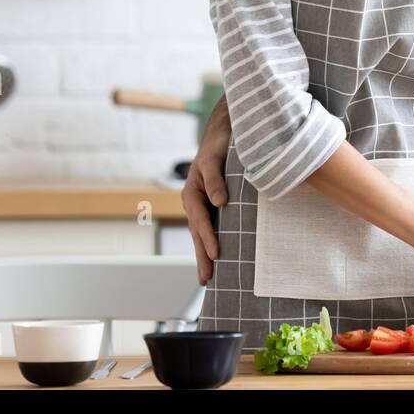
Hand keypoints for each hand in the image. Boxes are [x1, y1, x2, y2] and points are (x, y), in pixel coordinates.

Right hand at [182, 138, 229, 285]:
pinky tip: (216, 256)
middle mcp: (195, 201)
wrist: (222, 133)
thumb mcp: (215, 159)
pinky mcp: (211, 205)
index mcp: (192, 192)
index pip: (200, 220)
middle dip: (202, 257)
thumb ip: (215, 180)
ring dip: (205, 254)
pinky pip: (210, 227)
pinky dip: (211, 242)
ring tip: (208, 278)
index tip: (216, 255)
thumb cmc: (219, 145)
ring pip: (202, 234)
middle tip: (206, 280)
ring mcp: (202, 205)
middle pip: (197, 233)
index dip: (208, 238)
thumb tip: (219, 202)